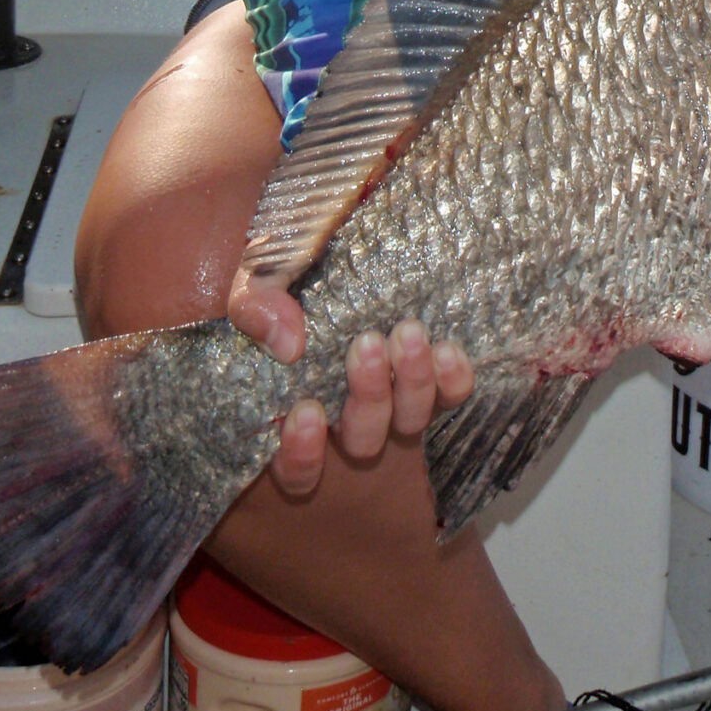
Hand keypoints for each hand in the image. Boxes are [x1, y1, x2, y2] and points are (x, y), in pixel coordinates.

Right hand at [228, 272, 473, 497]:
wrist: (333, 241)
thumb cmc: (288, 269)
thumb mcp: (257, 280)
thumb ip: (257, 307)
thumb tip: (288, 345)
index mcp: (296, 411)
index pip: (296, 469)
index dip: (303, 455)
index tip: (305, 412)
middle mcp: (347, 415)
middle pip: (363, 441)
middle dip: (368, 398)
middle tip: (366, 346)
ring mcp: (395, 398)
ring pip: (409, 421)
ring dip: (412, 383)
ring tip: (407, 333)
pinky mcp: (434, 375)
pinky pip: (452, 396)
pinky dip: (453, 380)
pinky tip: (446, 349)